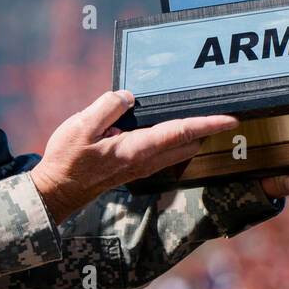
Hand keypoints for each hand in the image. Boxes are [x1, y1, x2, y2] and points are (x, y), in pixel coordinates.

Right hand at [30, 89, 237, 223]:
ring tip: (201, 114)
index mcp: (137, 149)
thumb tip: (129, 97)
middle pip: (188, 142)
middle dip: (207, 128)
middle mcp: (145, 161)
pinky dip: (174, 137)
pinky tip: (167, 124)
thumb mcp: (81, 126)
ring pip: (178, 149)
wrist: (56, 192)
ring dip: (192, 134)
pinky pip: (164, 151)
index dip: (208, 124)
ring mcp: (142, 167)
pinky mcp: (135, 167)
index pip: (181, 132)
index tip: (231, 118)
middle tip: (223, 109)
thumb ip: (108, 107)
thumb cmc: (67, 160)